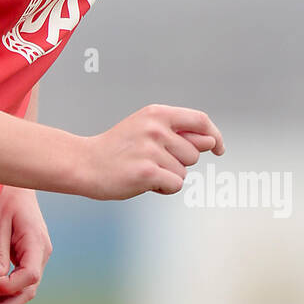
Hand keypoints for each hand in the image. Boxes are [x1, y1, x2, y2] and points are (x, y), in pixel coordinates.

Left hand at [0, 185, 52, 303]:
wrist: (14, 185)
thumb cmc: (5, 199)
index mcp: (36, 243)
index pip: (30, 276)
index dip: (8, 285)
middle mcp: (40, 254)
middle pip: (29, 290)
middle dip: (5, 302)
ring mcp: (35, 258)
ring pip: (24, 289)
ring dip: (3, 299)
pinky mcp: (25, 258)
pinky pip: (18, 280)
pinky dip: (3, 289)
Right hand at [81, 104, 224, 199]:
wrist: (85, 163)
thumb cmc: (118, 149)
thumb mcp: (146, 130)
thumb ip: (179, 134)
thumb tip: (210, 142)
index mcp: (157, 114)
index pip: (201, 120)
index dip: (214, 135)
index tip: (218, 148)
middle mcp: (156, 128)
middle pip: (194, 153)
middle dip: (179, 163)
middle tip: (151, 161)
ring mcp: (151, 150)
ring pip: (184, 172)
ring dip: (169, 176)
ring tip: (144, 170)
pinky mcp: (147, 172)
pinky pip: (175, 185)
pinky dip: (163, 189)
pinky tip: (143, 182)